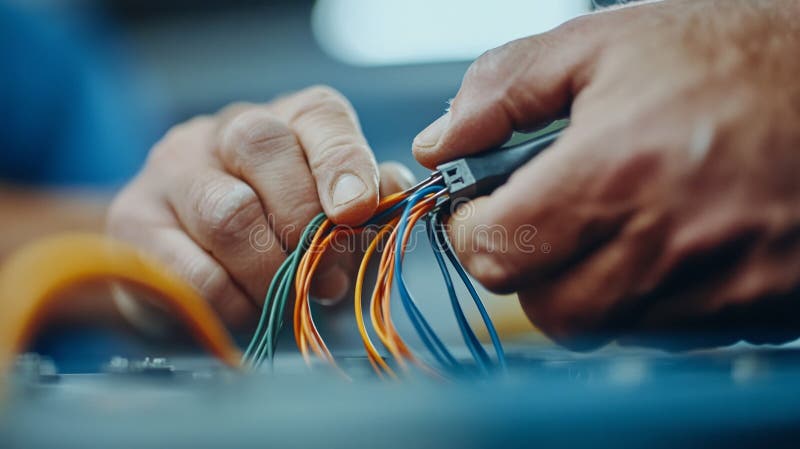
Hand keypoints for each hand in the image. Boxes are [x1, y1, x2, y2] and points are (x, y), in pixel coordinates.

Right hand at [109, 86, 413, 328]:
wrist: (185, 254)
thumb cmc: (276, 227)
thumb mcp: (330, 208)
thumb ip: (369, 199)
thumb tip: (391, 194)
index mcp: (285, 119)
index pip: (319, 116)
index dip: (343, 161)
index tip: (356, 209)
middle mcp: (224, 131)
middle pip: (264, 148)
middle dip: (305, 224)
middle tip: (328, 278)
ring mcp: (172, 171)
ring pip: (227, 213)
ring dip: (271, 271)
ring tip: (288, 297)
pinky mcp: (134, 222)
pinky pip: (192, 271)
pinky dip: (232, 302)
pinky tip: (245, 307)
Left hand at [413, 0, 799, 348]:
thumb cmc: (734, 56)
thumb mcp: (605, 42)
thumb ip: (505, 89)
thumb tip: (441, 143)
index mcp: (614, 174)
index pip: (494, 252)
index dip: (470, 231)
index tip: (479, 210)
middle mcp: (665, 244)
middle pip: (545, 309)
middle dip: (525, 266)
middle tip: (541, 220)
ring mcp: (715, 286)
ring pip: (603, 326)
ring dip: (583, 283)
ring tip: (610, 222)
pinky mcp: (753, 307)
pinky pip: (664, 330)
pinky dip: (642, 295)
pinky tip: (662, 241)